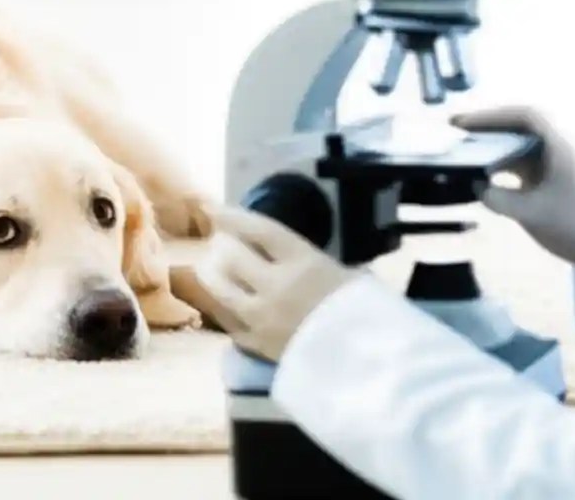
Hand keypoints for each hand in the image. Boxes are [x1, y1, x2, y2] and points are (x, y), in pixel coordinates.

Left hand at [197, 205, 356, 362]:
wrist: (368, 366)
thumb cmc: (369, 316)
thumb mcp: (351, 279)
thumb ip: (320, 266)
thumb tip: (308, 261)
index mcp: (303, 262)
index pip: (260, 231)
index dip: (233, 217)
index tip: (211, 208)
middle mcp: (276, 285)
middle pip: (233, 258)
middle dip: (221, 247)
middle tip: (216, 242)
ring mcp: (262, 317)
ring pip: (222, 290)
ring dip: (212, 276)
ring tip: (206, 269)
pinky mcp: (257, 345)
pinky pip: (228, 323)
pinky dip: (222, 310)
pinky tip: (219, 305)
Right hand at [452, 106, 574, 264]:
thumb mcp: (535, 214)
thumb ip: (501, 200)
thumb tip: (478, 187)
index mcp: (557, 148)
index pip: (526, 117)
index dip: (493, 115)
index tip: (464, 123)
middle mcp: (554, 151)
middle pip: (516, 128)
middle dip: (485, 127)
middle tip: (453, 132)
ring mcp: (551, 166)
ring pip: (515, 146)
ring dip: (489, 146)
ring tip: (460, 150)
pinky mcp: (548, 183)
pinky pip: (518, 165)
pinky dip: (497, 165)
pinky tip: (479, 175)